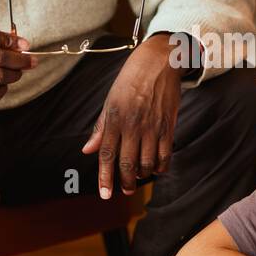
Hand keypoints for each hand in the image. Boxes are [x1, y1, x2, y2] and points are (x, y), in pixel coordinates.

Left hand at [82, 33, 181, 198]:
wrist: (158, 61)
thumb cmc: (131, 80)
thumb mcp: (110, 100)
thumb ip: (100, 127)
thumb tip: (87, 150)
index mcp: (114, 118)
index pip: (107, 155)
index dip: (105, 177)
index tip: (105, 194)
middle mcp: (132, 125)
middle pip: (126, 163)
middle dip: (125, 182)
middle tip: (126, 191)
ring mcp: (151, 126)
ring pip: (147, 162)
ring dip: (143, 174)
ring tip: (139, 176)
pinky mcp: (168, 125)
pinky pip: (165, 154)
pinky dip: (161, 166)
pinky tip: (157, 168)